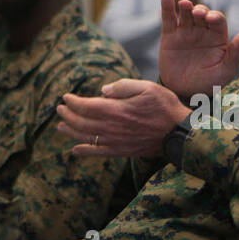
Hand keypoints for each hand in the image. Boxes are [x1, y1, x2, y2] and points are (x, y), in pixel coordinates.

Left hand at [56, 79, 191, 157]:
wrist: (178, 133)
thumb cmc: (164, 106)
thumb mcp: (147, 87)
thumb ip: (123, 86)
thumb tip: (103, 90)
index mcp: (117, 110)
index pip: (87, 106)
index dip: (74, 102)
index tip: (65, 97)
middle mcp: (113, 127)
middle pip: (83, 122)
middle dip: (68, 115)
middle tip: (60, 109)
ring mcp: (116, 141)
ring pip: (87, 138)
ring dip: (71, 132)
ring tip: (61, 127)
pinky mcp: (122, 151)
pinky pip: (99, 153)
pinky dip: (85, 152)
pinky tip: (75, 150)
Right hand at [157, 0, 238, 101]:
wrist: (185, 92)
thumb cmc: (209, 83)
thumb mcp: (225, 72)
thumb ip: (235, 54)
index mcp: (218, 37)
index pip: (218, 20)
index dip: (215, 17)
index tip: (211, 19)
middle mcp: (202, 30)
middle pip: (202, 13)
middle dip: (201, 10)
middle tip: (198, 13)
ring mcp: (185, 31)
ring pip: (186, 13)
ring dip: (186, 6)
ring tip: (184, 4)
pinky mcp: (170, 35)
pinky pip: (168, 18)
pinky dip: (167, 5)